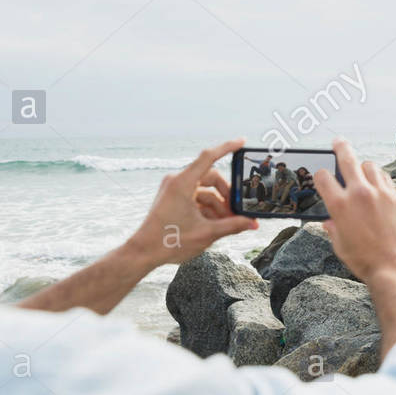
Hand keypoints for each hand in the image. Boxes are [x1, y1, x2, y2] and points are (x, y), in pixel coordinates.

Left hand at [126, 140, 257, 266]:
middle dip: (226, 194)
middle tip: (238, 211)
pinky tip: (215, 224)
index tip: (242, 142)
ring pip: (205, 190)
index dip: (227, 147)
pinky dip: (207, 208)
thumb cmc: (169, 242)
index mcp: (183, 183)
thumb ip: (233, 226)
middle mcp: (177, 181)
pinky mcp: (172, 198)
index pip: (209, 157)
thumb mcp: (207, 233)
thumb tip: (252, 224)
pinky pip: (196, 197)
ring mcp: (174, 190)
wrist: (144, 252)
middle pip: (211, 178)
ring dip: (218, 205)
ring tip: (227, 223)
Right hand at [315, 139, 395, 285]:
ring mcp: (380, 193)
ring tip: (362, 174)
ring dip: (363, 168)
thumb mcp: (340, 246)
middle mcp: (359, 194)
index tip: (322, 176)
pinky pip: (386, 178)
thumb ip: (333, 228)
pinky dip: (380, 179)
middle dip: (340, 147)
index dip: (320, 175)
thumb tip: (329, 222)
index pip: (323, 177)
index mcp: (339, 205)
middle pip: (347, 158)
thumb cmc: (365, 260)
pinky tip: (378, 186)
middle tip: (338, 142)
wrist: (395, 267)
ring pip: (370, 165)